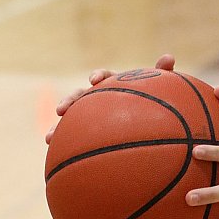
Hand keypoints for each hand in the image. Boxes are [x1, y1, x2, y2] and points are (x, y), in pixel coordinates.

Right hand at [44, 54, 174, 142]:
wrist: (150, 127)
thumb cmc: (155, 103)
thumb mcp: (160, 90)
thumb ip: (162, 74)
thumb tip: (168, 57)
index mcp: (115, 85)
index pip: (104, 76)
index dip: (98, 76)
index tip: (94, 81)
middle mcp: (99, 100)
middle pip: (80, 97)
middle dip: (70, 101)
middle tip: (62, 109)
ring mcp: (92, 118)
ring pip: (72, 122)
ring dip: (58, 128)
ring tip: (49, 137)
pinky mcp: (90, 137)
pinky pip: (76, 143)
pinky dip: (67, 150)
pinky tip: (58, 162)